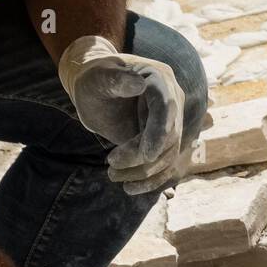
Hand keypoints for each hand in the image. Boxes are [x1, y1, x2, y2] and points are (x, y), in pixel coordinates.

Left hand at [60, 35, 186, 195]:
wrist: (97, 95)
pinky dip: (150, 181)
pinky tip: (130, 188)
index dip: (159, 132)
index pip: (166, 107)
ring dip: (143, 172)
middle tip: (111, 165)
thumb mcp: (98, 78)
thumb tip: (139, 83)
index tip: (146, 156)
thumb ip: (116, 79)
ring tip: (113, 175)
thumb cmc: (94, 82)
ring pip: (168, 156)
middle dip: (142, 157)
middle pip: (168, 137)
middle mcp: (172, 102)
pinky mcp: (164, 143)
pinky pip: (164, 166)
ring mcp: (171, 124)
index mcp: (159, 80)